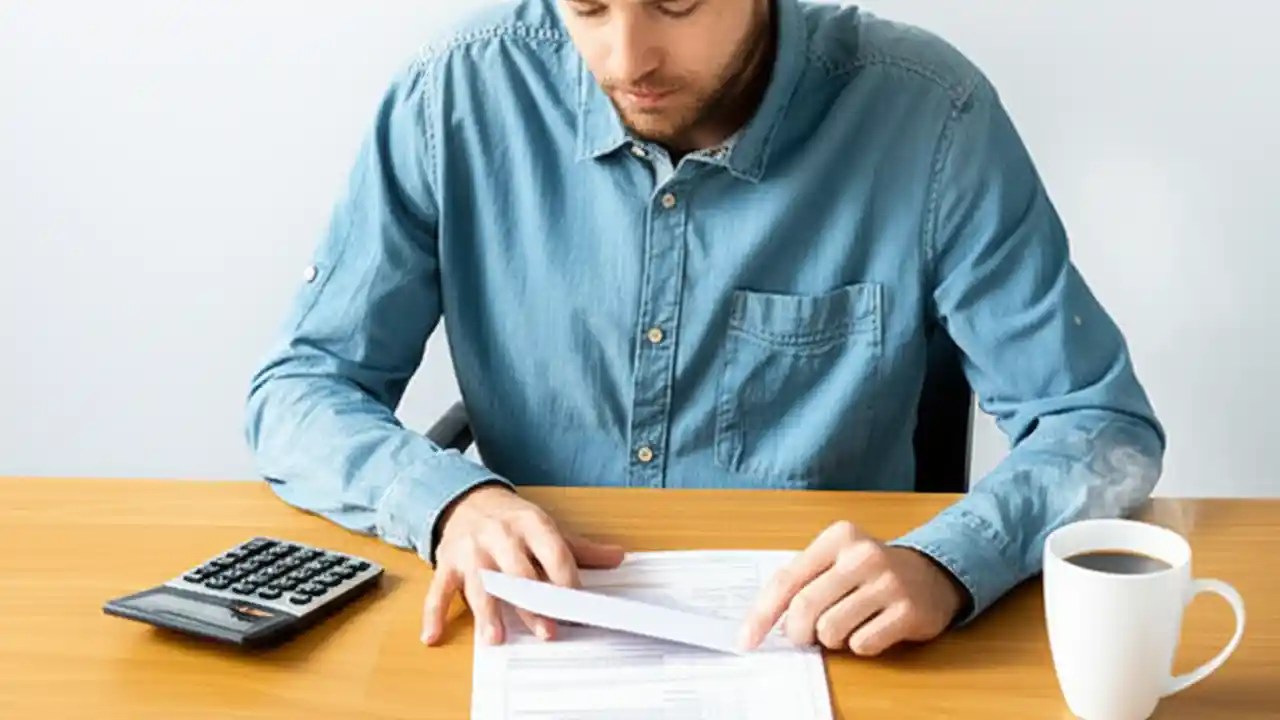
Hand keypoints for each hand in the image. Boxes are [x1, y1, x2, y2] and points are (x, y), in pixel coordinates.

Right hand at [421, 484, 624, 645]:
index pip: (553, 552)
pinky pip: (439, 589)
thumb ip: (580, 548)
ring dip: (487, 611)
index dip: (565, 578)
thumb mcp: (546, 528)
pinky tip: (432, 636)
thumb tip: (618, 558)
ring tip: (495, 638)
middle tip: (546, 631)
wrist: (467, 500)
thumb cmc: (512, 521)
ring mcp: (471, 550)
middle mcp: (500, 535)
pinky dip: (433, 613)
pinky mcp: (446, 563)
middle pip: (518, 572)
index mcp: (530, 524)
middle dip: (531, 603)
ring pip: (480, 583)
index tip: (576, 603)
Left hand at [739, 520, 966, 655]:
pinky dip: (860, 646)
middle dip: (797, 632)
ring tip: (847, 625)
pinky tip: (872, 629)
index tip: (747, 639)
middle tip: (804, 638)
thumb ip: (802, 582)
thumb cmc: (869, 572)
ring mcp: (888, 582)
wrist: (932, 575)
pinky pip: (863, 644)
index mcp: (837, 537)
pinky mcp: (908, 611)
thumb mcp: (835, 561)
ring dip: (832, 639)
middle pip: (805, 608)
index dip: (762, 614)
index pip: (787, 580)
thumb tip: (764, 623)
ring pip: (831, 630)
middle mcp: (862, 555)